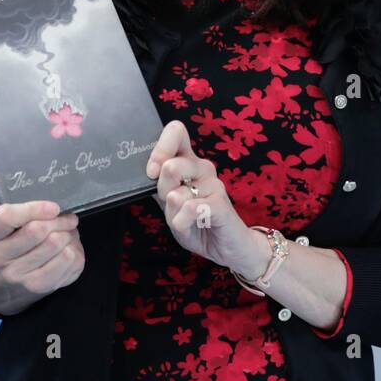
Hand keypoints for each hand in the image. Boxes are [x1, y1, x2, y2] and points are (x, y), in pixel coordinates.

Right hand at [0, 197, 83, 298]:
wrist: (14, 264)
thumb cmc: (10, 230)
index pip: (7, 217)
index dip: (33, 209)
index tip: (53, 207)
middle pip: (36, 231)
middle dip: (58, 219)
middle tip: (67, 216)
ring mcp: (17, 275)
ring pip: (55, 244)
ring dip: (67, 232)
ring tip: (66, 230)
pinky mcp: (38, 285)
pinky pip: (68, 261)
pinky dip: (74, 248)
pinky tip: (69, 246)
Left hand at [146, 120, 263, 275]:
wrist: (228, 248)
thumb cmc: (198, 224)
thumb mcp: (172, 207)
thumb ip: (160, 189)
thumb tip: (152, 173)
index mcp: (190, 163)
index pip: (176, 132)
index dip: (160, 148)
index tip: (152, 172)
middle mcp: (203, 168)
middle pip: (170, 166)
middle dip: (162, 192)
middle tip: (172, 205)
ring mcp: (214, 185)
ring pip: (175, 193)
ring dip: (173, 214)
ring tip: (187, 219)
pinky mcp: (220, 204)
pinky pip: (189, 209)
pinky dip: (183, 223)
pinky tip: (193, 226)